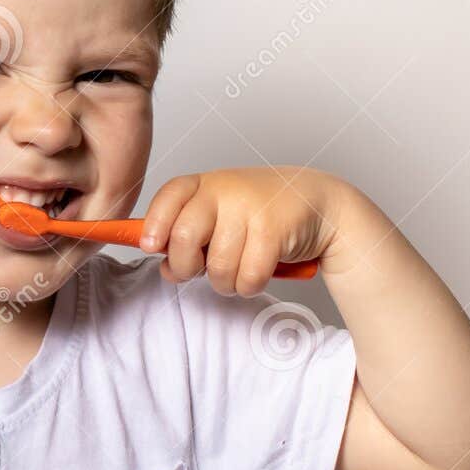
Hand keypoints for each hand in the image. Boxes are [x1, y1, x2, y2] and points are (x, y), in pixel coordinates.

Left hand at [137, 167, 348, 294]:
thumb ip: (188, 236)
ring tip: (236, 269)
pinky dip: (249, 286)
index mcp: (206, 184)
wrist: (319, 204)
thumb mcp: (219, 215)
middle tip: (196, 270)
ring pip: (218, 267)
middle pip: (184, 237)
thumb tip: (166, 269)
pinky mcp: (274, 232)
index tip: (150, 246)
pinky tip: (256, 271)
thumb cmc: (260, 213)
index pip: (169, 197)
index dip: (154, 224)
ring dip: (224, 282)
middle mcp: (226, 191)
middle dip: (185, 266)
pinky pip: (247, 278)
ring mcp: (251, 209)